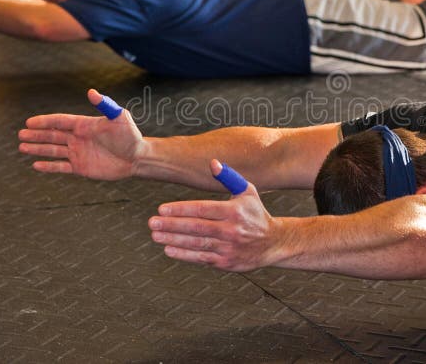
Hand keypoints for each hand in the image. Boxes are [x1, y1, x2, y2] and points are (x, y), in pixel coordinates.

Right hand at [18, 89, 146, 180]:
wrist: (137, 157)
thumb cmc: (130, 135)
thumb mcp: (119, 118)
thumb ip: (106, 106)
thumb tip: (92, 92)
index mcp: (84, 125)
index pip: (60, 122)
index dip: (45, 122)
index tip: (29, 122)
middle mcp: (78, 138)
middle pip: (53, 135)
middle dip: (37, 134)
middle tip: (20, 134)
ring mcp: (78, 153)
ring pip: (53, 150)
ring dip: (38, 148)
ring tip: (22, 146)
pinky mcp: (81, 167)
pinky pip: (61, 167)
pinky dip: (48, 166)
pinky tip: (35, 165)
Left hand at [148, 160, 279, 271]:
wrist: (273, 243)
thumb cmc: (256, 213)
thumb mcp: (247, 191)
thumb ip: (229, 176)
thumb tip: (212, 163)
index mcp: (234, 211)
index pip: (202, 209)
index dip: (180, 209)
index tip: (161, 209)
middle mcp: (231, 230)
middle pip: (196, 227)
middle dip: (171, 225)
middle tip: (152, 223)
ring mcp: (228, 247)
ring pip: (196, 244)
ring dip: (174, 240)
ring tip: (156, 236)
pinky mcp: (226, 262)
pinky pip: (201, 258)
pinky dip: (184, 255)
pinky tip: (169, 250)